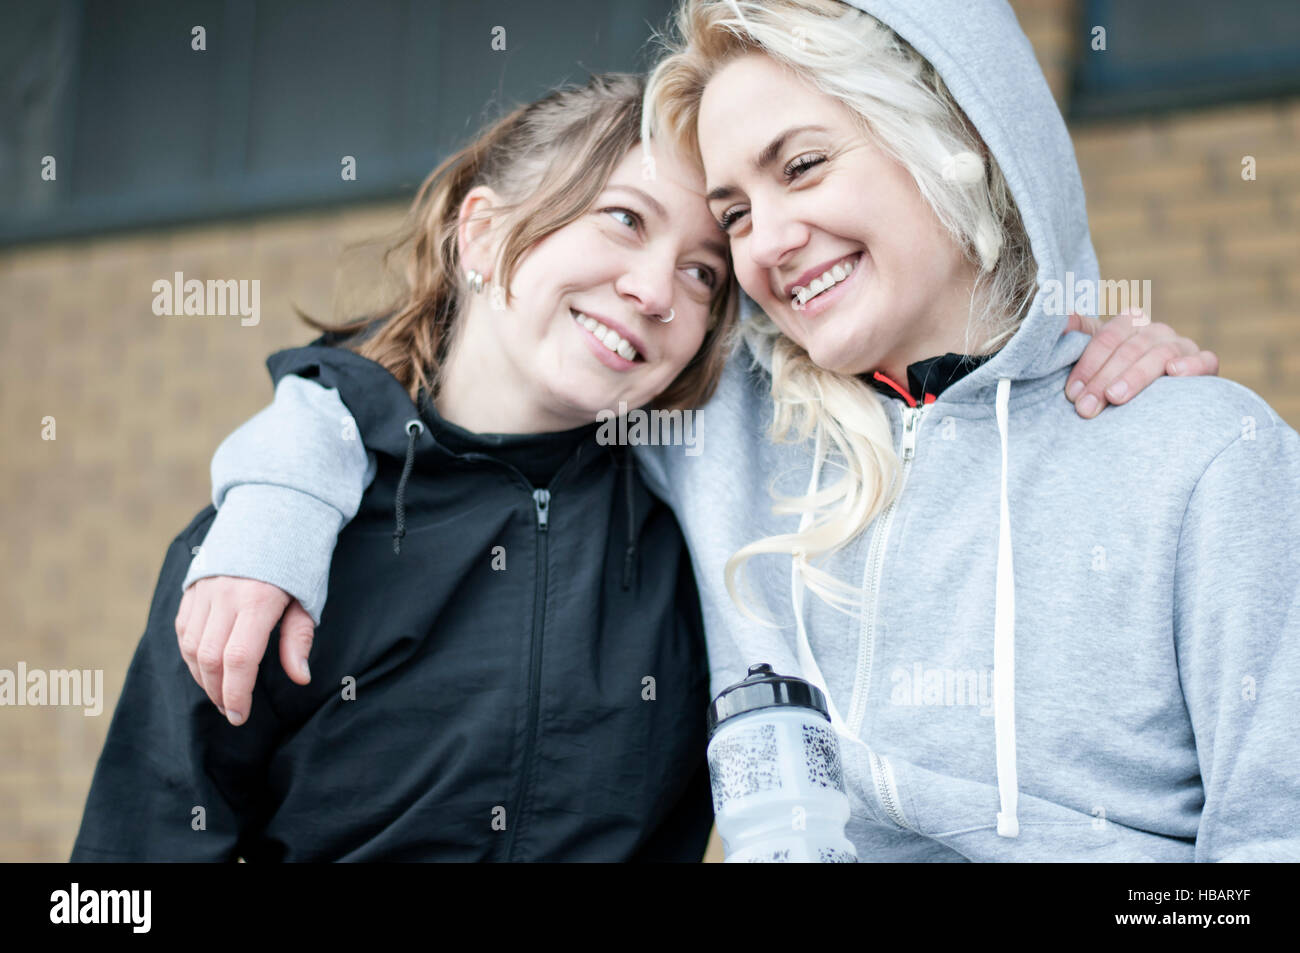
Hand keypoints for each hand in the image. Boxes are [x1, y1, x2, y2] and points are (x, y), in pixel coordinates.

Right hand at [175, 576, 314, 725]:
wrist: (271, 514)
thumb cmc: (297, 562)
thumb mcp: (307, 598)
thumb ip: (298, 638)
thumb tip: (300, 677)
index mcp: (257, 600)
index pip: (238, 659)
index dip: (237, 693)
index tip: (240, 715)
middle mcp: (224, 596)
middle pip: (210, 658)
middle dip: (218, 692)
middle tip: (231, 711)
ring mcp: (203, 591)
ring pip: (190, 647)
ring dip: (203, 678)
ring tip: (220, 694)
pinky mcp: (191, 589)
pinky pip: (183, 630)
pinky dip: (191, 655)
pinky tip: (206, 668)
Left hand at [1062, 309, 1218, 417]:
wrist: (1155, 399)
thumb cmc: (1113, 376)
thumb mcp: (1091, 356)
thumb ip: (1077, 335)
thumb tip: (1061, 317)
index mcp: (1129, 324)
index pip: (1106, 338)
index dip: (1087, 364)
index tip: (1072, 392)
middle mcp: (1156, 331)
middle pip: (1130, 348)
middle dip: (1104, 379)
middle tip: (1086, 406)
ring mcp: (1182, 346)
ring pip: (1160, 354)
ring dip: (1135, 376)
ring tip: (1115, 397)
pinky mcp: (1205, 364)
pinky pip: (1205, 360)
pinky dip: (1191, 365)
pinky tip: (1173, 374)